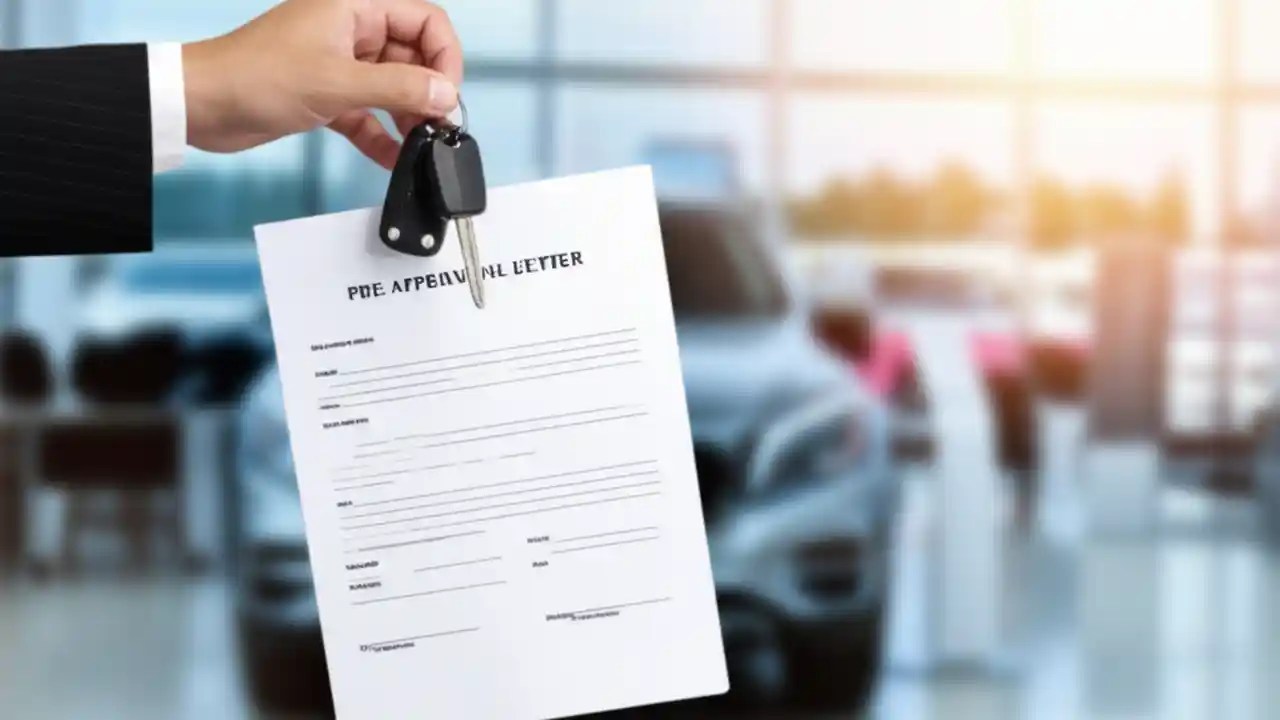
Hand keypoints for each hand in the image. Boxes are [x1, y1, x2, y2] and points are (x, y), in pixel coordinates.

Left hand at [183, 0, 462, 168]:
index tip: (446, 95)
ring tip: (420, 147)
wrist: (201, 104)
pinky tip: (394, 160)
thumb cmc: (257, 76)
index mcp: (355, 5)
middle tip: (438, 128)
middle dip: (429, 91)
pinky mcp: (327, 94)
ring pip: (393, 86)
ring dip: (408, 116)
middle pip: (413, 55)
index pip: (425, 20)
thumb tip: (446, 95)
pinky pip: (368, 113)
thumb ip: (399, 89)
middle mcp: (352, 29)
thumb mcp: (339, 83)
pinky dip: (381, 135)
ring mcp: (340, 63)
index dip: (444, 56)